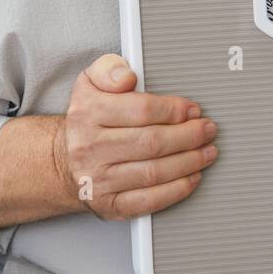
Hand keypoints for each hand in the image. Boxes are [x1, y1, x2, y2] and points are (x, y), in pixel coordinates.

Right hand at [54, 53, 217, 220]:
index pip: (142, 110)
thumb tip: (127, 77)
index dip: (174, 110)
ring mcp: (98, 179)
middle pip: (152, 143)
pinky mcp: (108, 204)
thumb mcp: (90, 82)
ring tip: (207, 152)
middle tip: (208, 130)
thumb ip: (109, 69)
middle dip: (189, 136)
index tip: (193, 110)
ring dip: (189, 162)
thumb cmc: (88, 120)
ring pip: (154, 172)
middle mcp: (89, 147)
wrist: (64, 160)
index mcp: (88, 112)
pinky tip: (191, 177)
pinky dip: (176, 190)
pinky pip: (148, 201)